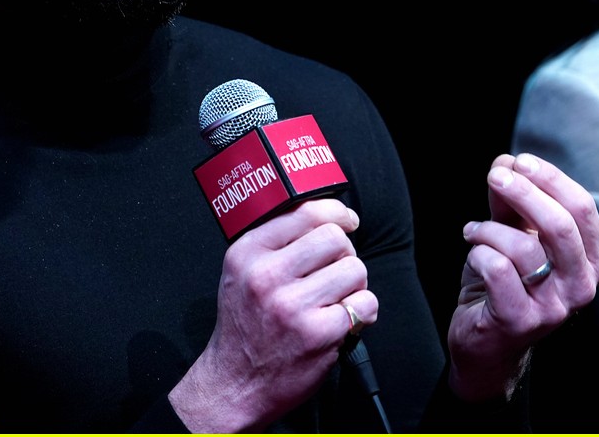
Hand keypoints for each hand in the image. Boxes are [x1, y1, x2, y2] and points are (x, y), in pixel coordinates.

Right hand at [168, 199, 376, 431]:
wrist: (233, 385)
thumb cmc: (245, 327)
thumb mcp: (243, 273)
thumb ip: (276, 243)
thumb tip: (329, 217)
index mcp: (248, 253)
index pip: (305, 212)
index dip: (336, 213)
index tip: (348, 220)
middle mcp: (266, 276)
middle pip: (335, 238)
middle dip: (344, 254)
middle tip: (334, 274)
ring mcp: (292, 306)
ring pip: (355, 269)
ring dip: (354, 286)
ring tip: (335, 301)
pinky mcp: (317, 335)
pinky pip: (365, 304)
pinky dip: (362, 313)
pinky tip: (342, 322)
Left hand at [446, 152, 598, 401]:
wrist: (486, 343)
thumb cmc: (505, 285)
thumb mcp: (513, 237)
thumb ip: (513, 203)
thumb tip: (506, 162)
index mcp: (591, 260)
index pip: (582, 209)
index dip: (550, 179)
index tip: (520, 162)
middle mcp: (581, 286)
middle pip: (560, 225)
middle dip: (524, 192)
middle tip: (496, 176)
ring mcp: (554, 307)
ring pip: (524, 247)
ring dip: (489, 229)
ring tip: (473, 231)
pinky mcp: (521, 321)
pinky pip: (498, 270)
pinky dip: (479, 253)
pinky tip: (473, 254)